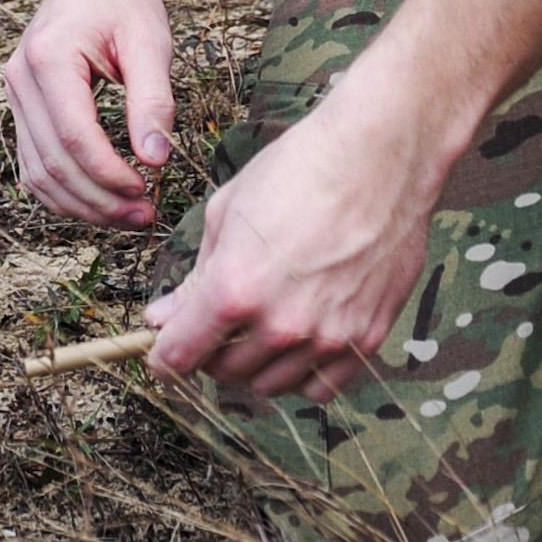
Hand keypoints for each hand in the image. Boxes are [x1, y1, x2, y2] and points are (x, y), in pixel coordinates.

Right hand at [3, 0, 178, 227]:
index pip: (75, 138)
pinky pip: (33, 163)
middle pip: (52, 164)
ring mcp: (14, 95)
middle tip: (144, 216)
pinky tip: (100, 200)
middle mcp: (20, 80)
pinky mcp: (21, 107)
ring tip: (127, 217)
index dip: (110, 175)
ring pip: (37, 173)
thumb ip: (153, 101)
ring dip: (81, 205)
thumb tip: (157, 160)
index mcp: (49, 59)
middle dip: (99, 201)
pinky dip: (63, 191)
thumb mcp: (150, 42)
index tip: (148, 190)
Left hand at [142, 88, 448, 401]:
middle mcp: (280, 326)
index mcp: (234, 291)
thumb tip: (164, 317)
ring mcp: (328, 337)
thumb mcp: (227, 213)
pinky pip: (322, 386)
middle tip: (215, 323)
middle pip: (224, 372)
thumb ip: (195, 276)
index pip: (180, 356)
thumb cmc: (298, 169)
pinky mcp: (366, 337)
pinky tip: (297, 343)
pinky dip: (302, 373)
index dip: (164, 357)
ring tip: (257, 326)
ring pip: (270, 385)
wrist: (379, 155)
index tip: (162, 351)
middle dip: (210, 351)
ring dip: (254, 364)